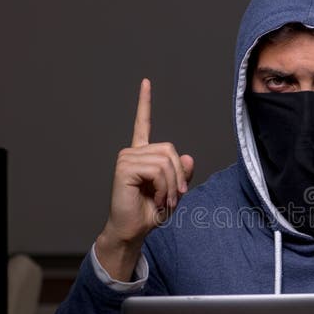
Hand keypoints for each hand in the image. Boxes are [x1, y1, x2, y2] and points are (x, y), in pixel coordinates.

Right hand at [95, 78, 193, 279]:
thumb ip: (182, 174)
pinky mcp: (124, 168)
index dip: (144, 103)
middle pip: (169, 149)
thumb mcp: (174, 192)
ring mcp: (126, 159)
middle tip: (176, 197)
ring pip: (165, 161)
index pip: (142, 124)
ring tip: (166, 200)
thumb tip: (188, 157)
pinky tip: (158, 199)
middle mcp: (132, 153)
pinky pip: (157, 170)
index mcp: (141, 155)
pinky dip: (165, 187)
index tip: (145, 82)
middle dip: (179, 175)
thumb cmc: (149, 212)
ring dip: (172, 185)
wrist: (133, 230)